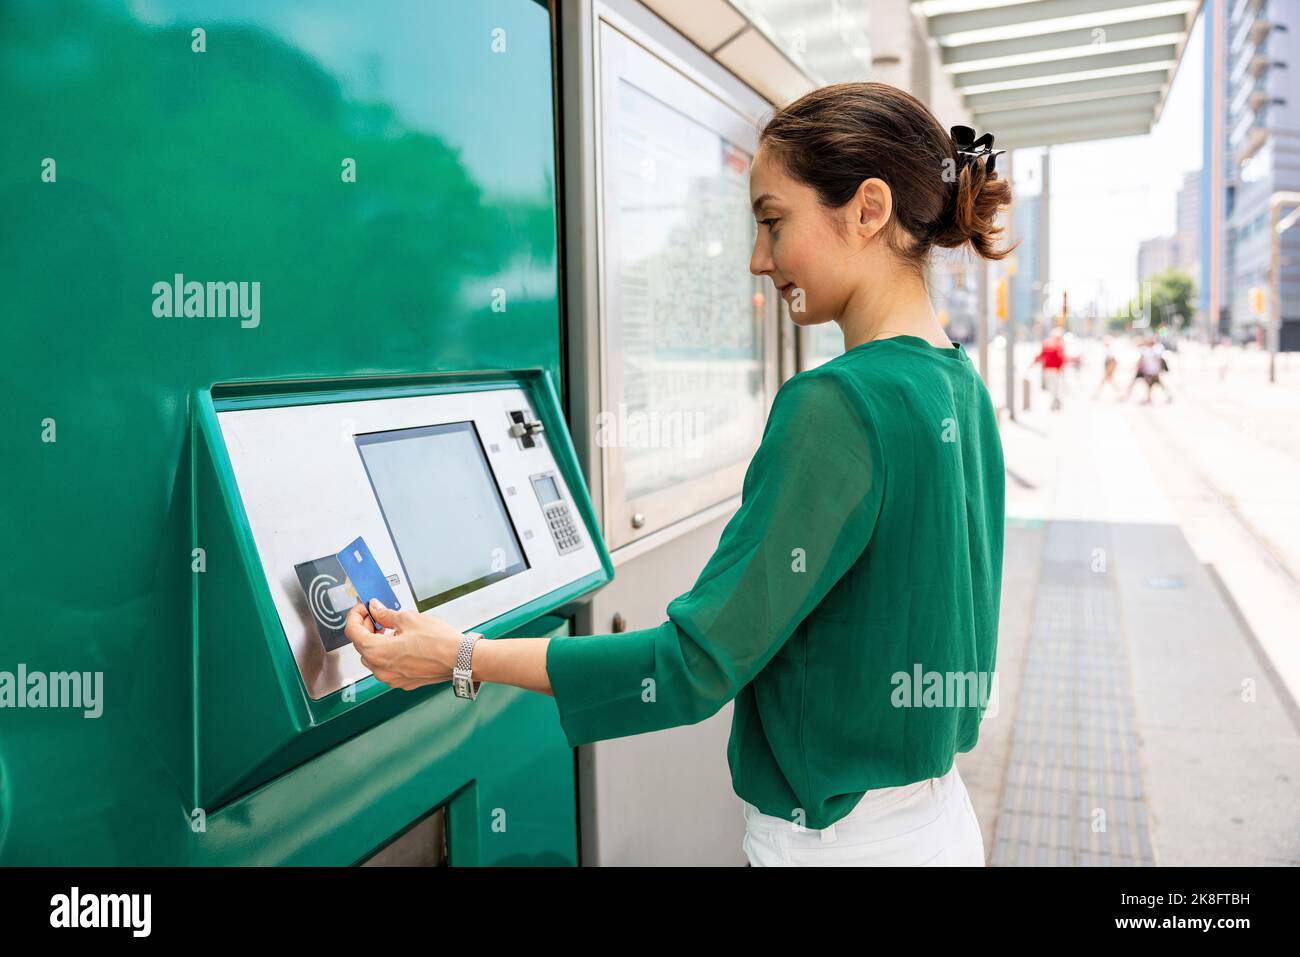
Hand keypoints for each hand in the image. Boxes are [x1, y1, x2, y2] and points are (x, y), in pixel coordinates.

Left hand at [342, 598, 463, 690]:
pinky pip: (387, 667)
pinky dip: (388, 654)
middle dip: (366, 628)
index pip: (352, 632)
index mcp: (377, 652)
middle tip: (377, 615)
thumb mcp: (408, 618)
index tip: (363, 608)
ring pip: (374, 658)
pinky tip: (401, 643)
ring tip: (391, 629)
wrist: (460, 659)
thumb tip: (376, 609)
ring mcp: (391, 678)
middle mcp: (380, 669)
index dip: (355, 615)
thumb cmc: (439, 642)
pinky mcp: (403, 682)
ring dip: (377, 642)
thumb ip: (386, 614)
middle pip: (361, 646)